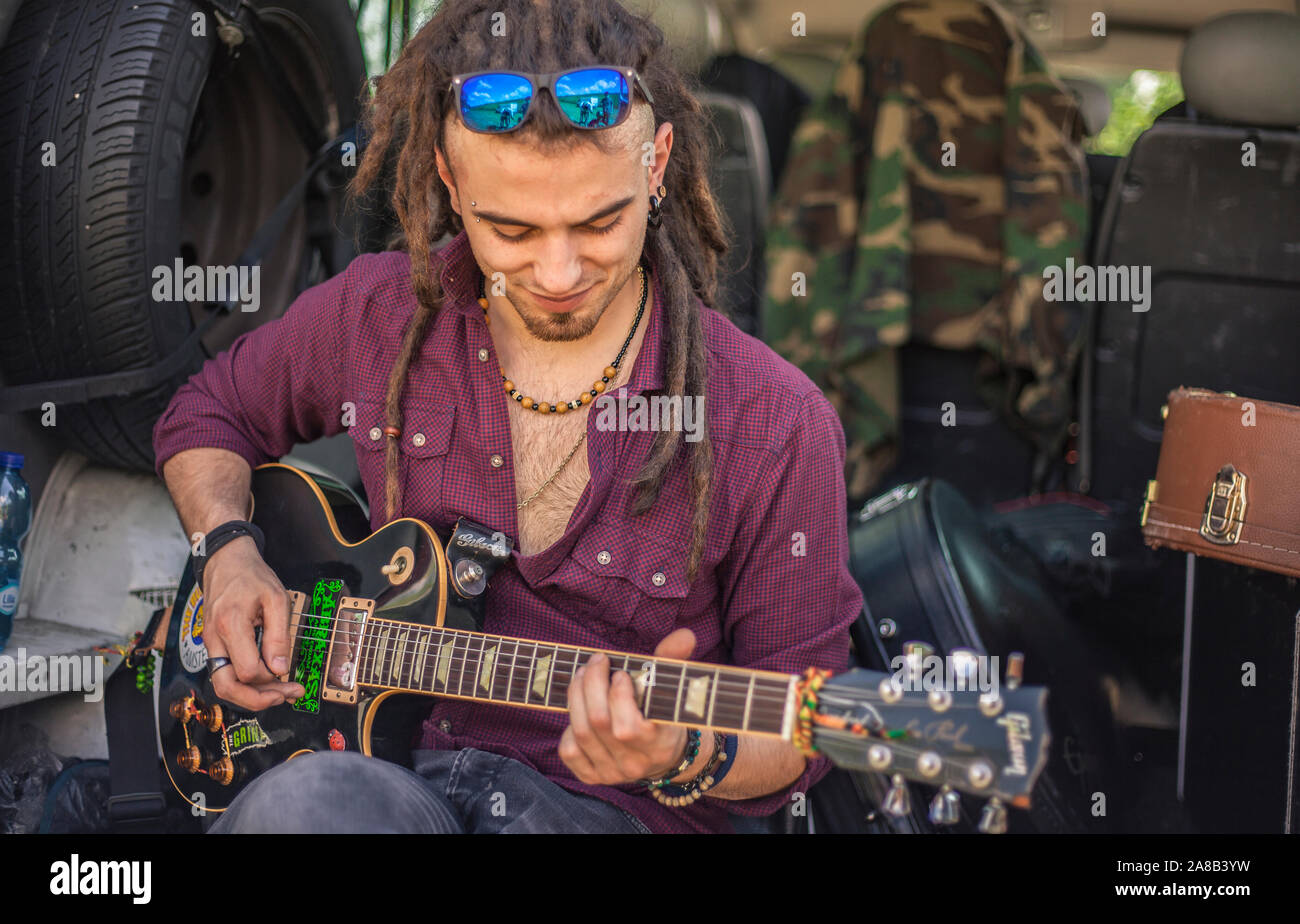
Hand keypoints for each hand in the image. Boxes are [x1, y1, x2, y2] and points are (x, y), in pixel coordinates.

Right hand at [200, 536, 303, 710]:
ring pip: (223, 684)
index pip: (247, 671)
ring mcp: (211, 644)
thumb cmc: (251, 577)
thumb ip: (278, 635)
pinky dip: (245, 682)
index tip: (289, 675)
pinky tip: (268, 680)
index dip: (269, 680)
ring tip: (281, 692)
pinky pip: (226, 673)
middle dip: (258, 699)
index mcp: (230, 625)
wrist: (226, 562)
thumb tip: (280, 669)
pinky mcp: (214, 645)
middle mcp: (214, 639)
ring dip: (252, 694)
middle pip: (227, 687)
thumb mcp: (276, 598)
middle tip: (287, 695)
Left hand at [559, 627, 697, 784]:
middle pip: (598, 723)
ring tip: (583, 674)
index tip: (620, 673)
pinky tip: (580, 711)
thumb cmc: (664, 712)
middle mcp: (633, 764)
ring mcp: (611, 773)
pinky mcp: (592, 776)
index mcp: (658, 746)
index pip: (628, 728)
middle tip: (596, 662)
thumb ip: (674, 661)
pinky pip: (569, 752)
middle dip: (591, 684)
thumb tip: (685, 635)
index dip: (618, 697)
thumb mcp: (672, 689)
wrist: (662, 755)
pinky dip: (568, 727)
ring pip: (581, 733)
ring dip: (577, 696)